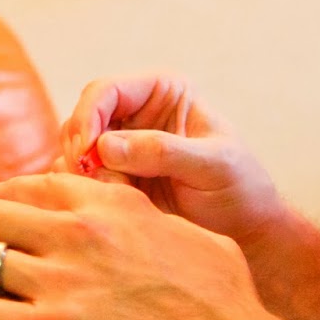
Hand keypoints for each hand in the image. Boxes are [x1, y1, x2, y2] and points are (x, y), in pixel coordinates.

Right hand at [56, 74, 285, 248]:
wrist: (243, 228)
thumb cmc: (239, 187)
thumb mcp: (212, 165)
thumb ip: (163, 151)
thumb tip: (106, 145)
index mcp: (163, 91)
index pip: (106, 90)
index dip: (88, 115)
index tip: (88, 151)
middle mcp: (137, 114)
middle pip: (83, 118)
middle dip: (81, 149)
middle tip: (96, 180)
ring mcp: (123, 147)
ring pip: (76, 149)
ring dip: (84, 174)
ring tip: (116, 196)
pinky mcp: (115, 178)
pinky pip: (80, 178)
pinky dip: (84, 191)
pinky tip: (110, 206)